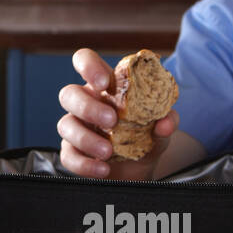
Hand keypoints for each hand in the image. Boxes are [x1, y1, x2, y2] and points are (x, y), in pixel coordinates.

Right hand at [57, 48, 176, 180]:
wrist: (140, 171)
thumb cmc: (146, 138)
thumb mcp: (162, 127)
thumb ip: (167, 120)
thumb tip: (165, 122)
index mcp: (105, 87)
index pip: (85, 62)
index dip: (88, 66)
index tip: (104, 82)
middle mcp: (86, 103)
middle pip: (69, 94)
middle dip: (88, 106)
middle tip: (111, 121)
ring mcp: (76, 127)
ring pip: (65, 125)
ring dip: (86, 138)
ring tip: (108, 152)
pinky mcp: (72, 152)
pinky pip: (68, 155)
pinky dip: (84, 163)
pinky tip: (102, 169)